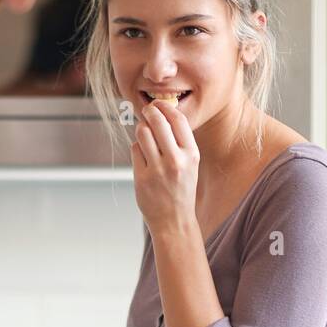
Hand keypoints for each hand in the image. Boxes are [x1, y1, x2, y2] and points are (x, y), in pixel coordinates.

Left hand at [131, 99, 199, 233]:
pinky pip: (135, 150)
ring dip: (141, 129)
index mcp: (191, 155)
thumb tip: (161, 114)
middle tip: (146, 112)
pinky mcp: (142, 178)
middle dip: (149, 112)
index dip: (165, 107)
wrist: (174, 221)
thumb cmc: (181, 190)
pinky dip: (137, 148)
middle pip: (157, 122)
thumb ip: (179, 142)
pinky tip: (142, 157)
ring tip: (144, 134)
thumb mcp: (190, 164)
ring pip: (143, 133)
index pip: (177, 119)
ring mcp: (158, 170)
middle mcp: (176, 161)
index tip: (158, 104)